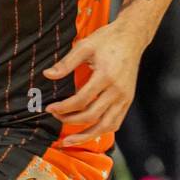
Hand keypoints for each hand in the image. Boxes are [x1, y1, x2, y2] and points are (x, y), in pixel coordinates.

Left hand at [42, 21, 145, 145]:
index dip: (64, 108)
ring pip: (107, 125)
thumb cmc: (108, 40)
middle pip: (92, 115)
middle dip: (71, 120)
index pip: (82, 100)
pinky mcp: (128, 100)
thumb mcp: (85, 46)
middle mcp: (118, 90)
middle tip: (55, 116)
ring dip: (87, 135)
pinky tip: (89, 133)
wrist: (132, 37)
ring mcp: (125, 97)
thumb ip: (66, 63)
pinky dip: (102, 130)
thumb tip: (48, 75)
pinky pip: (116, 122)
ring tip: (70, 142)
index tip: (50, 108)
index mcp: (106, 76)